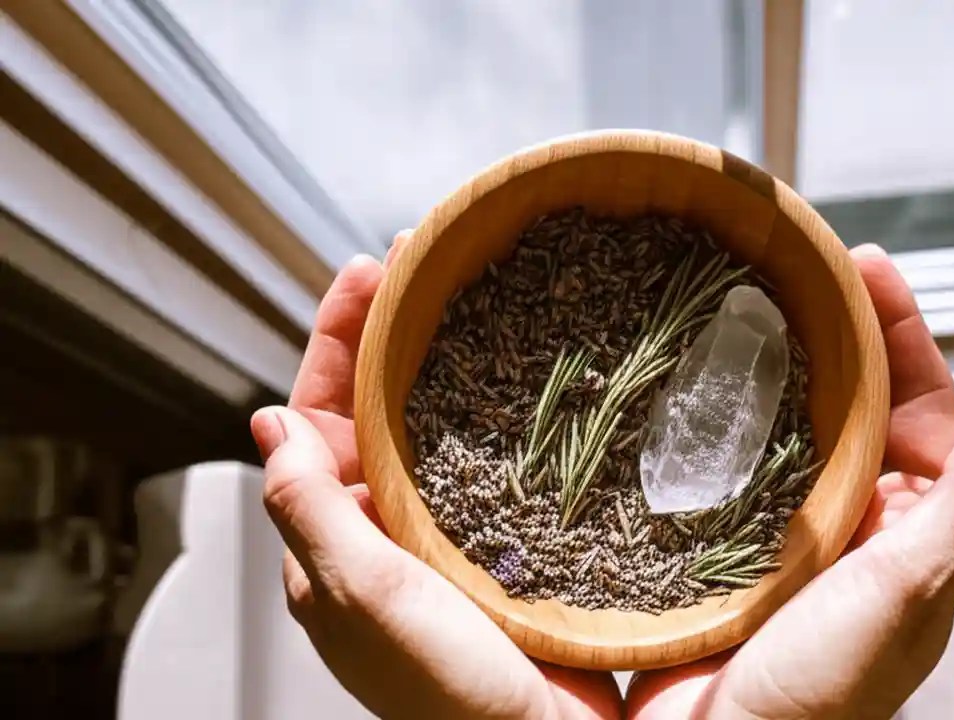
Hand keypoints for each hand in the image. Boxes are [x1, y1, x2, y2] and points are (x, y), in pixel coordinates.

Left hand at [250, 235, 621, 719]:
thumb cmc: (446, 691)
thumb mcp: (361, 595)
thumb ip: (307, 512)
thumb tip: (267, 425)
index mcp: (334, 541)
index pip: (317, 420)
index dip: (336, 342)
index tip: (365, 274)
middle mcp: (385, 530)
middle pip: (376, 410)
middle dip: (390, 333)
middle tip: (421, 263)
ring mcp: (447, 533)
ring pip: (436, 427)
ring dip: (447, 362)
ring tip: (471, 299)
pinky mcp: (505, 539)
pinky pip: (493, 460)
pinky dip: (501, 412)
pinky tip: (526, 376)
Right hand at [625, 244, 953, 718]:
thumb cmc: (823, 695)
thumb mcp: (908, 593)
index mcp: (907, 525)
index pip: (921, 406)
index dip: (902, 334)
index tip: (869, 268)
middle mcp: (848, 517)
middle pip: (850, 400)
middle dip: (833, 328)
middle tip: (798, 263)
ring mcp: (779, 525)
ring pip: (784, 421)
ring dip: (769, 362)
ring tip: (740, 299)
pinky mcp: (717, 537)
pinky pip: (721, 461)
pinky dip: (710, 417)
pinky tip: (686, 379)